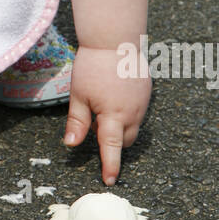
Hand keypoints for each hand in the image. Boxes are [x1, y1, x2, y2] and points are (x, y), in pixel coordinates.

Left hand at [62, 45, 150, 185]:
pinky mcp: (147, 91)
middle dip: (115, 143)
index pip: (112, 148)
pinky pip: (139, 110)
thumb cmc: (93, 66)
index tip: (110, 181)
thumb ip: (78, 122)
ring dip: (123, 127)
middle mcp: (133, 113)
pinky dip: (129, 112)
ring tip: (107, 109)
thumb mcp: (79, 95)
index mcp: (114, 116)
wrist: (115, 39)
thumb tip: (71, 145)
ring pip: (134, 126)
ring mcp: (143, 103)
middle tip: (100, 132)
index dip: (110, 166)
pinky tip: (117, 96)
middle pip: (126, 140)